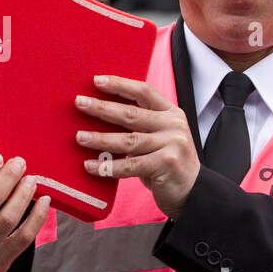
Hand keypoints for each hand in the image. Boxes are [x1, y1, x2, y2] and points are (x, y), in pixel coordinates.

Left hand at [74, 75, 200, 219]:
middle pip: (131, 114)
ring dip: (100, 138)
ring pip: (128, 140)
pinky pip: (130, 166)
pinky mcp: (166, 165)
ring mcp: (172, 145)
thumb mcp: (161, 136)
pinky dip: (108, 167)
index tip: (96, 80)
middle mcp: (173, 125)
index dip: (119, 85)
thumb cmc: (167, 161)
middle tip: (79, 103)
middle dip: (102, 108)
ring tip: (79, 137)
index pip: (143, 91)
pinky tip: (90, 165)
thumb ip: (141, 124)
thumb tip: (101, 112)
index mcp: (171, 112)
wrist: (193, 191)